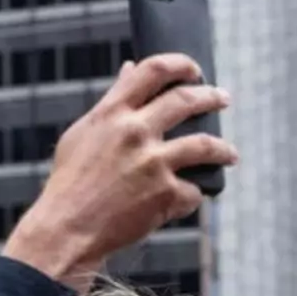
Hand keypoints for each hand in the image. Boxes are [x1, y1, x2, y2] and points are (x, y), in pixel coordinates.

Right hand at [7, 56, 232, 284]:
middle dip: (212, 97)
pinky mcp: (165, 194)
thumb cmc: (70, 183)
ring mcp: (152, 163)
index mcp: (111, 114)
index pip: (153, 70)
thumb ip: (111, 102)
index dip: (180, 64)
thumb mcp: (82, 135)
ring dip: (223, 149)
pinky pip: (194, 190)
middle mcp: (134, 132)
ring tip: (230, 154)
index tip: (194, 70)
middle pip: (186, 100)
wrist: (66, 231)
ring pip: (205, 145)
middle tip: (223, 99)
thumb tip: (130, 68)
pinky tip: (188, 199)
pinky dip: (192, 195)